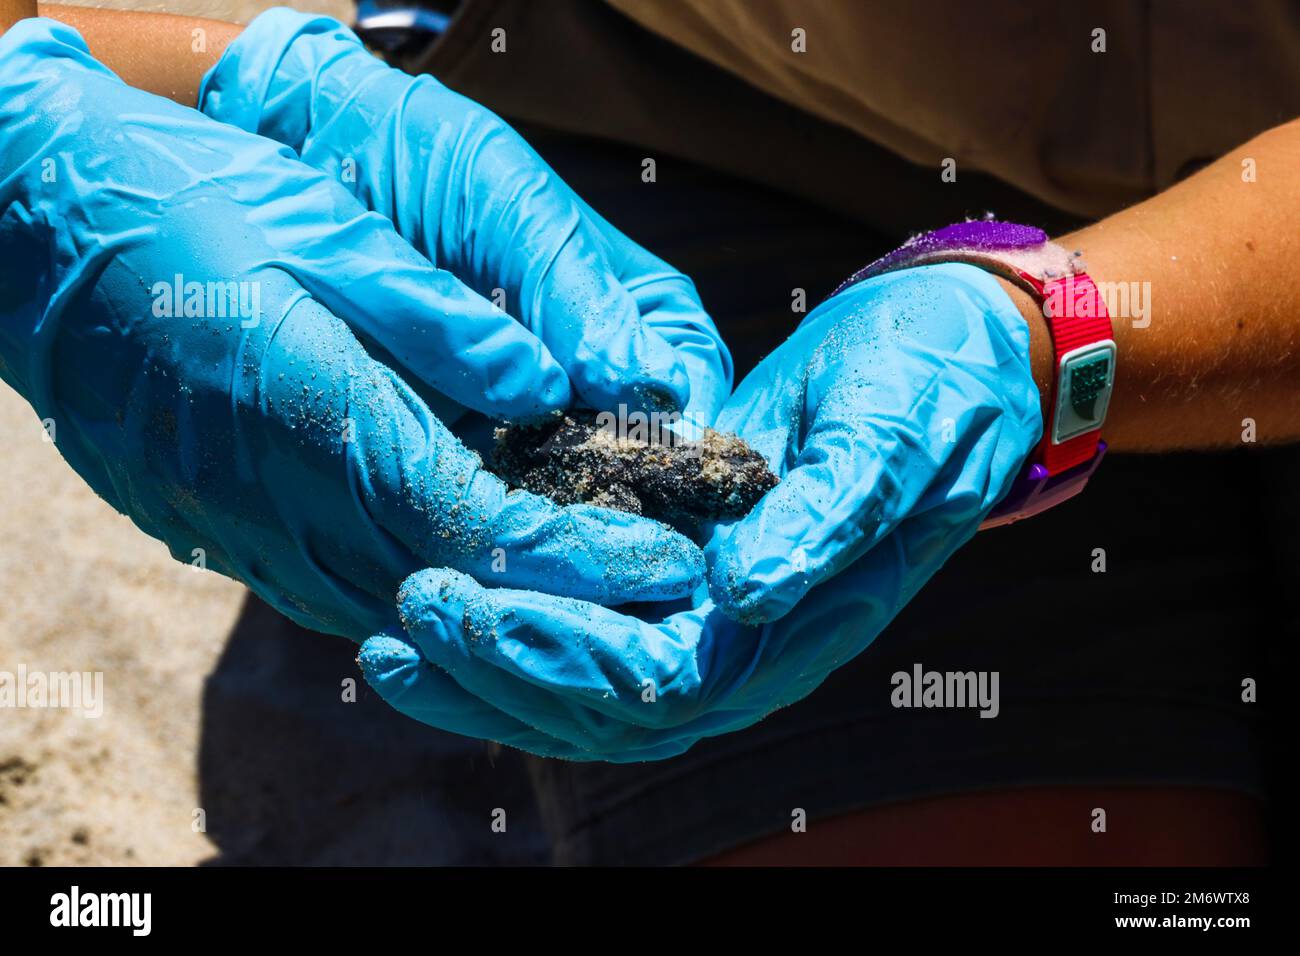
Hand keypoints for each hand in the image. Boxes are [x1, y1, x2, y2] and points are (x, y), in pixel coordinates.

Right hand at [0, 18, 703, 642]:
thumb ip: (440, 321)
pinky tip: (470, 557)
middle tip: (655, 585)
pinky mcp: (226, 533)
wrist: (24, 234)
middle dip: (564, 595)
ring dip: (500, 599)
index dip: (583, 555)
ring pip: (401, 599)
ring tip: (587, 578)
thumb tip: (548, 386)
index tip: (666, 561)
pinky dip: (425, 582)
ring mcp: (248, 532)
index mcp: (324, 419)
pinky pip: (344, 585)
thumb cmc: (177, 206)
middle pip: (456, 584)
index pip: (485, 524)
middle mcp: (287, 502)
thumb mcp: (319, 228)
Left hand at [358, 264, 1042, 757]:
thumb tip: (740, 594)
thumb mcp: (890, 436)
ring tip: (395, 640)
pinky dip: (515, 626)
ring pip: (584, 685)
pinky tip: (449, 597)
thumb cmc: (930, 387)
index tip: (472, 607)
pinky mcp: (680, 569)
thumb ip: (823, 520)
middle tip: (408, 617)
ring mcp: (712, 613)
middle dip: (502, 670)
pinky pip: (588, 626)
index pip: (663, 682)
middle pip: (605, 706)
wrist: (948, 358)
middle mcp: (747, 639)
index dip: (564, 656)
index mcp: (799, 622)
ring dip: (490, 670)